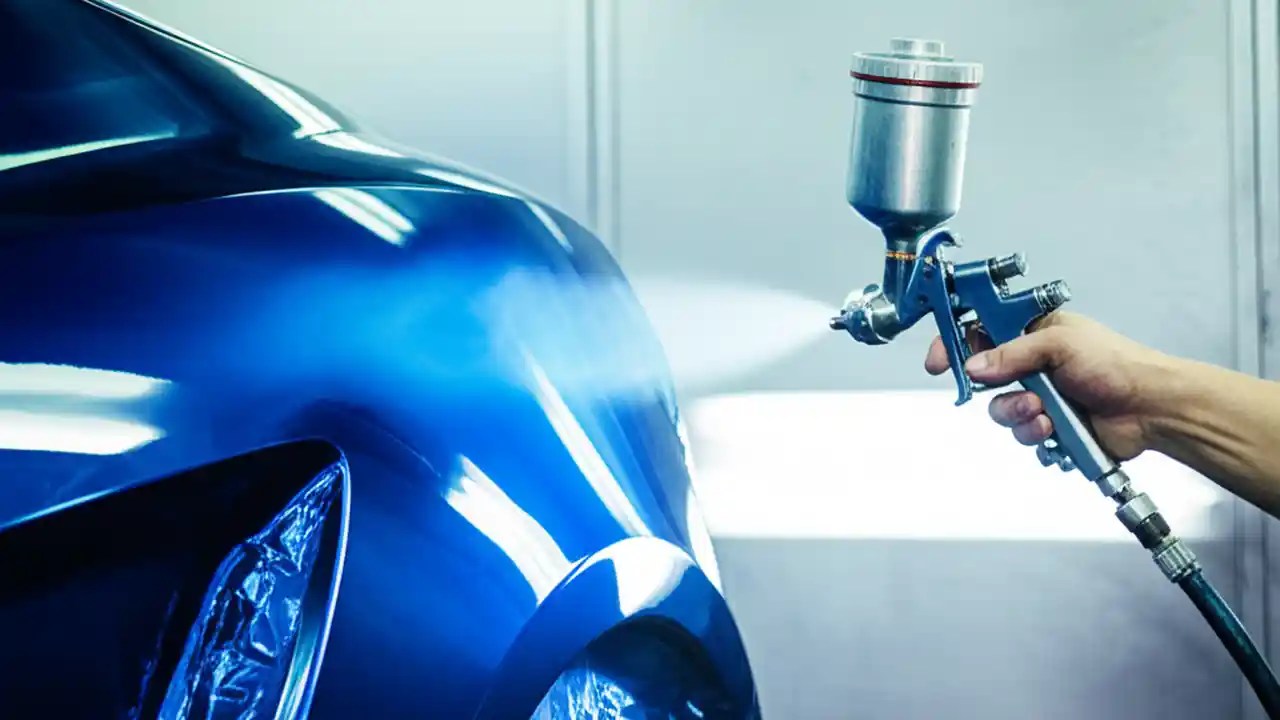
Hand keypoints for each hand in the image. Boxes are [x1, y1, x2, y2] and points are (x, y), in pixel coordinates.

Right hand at [924, 312, 1169, 460]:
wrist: (1149, 408)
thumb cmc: (1118, 365)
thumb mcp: (1060, 344)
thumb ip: (1012, 353)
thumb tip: (974, 367)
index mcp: (1032, 332)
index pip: (979, 331)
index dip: (955, 343)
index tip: (939, 361)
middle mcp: (1031, 363)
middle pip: (984, 377)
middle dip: (996, 390)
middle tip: (1011, 391)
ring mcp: (1038, 395)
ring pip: (1000, 410)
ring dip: (1018, 414)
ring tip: (1045, 413)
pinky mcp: (1047, 424)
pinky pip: (1020, 433)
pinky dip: (1035, 433)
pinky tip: (1055, 428)